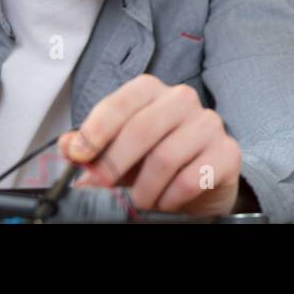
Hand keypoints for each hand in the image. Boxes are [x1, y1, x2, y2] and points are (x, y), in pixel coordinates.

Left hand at [59, 74, 241, 215]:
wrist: (202, 182)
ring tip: (138, 200)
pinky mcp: (227, 152)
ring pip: (165, 157)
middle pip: (142, 129)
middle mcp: (182, 100)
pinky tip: (165, 201)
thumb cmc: (155, 159)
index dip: (96, 128)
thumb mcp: (120, 152)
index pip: (123, 101)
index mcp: (152, 92)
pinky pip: (190, 179)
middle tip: (100, 189)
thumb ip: (93, 147)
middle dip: (113, 165)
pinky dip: (169, 198)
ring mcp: (208, 124)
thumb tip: (67, 146)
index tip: (78, 154)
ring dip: (143, 189)